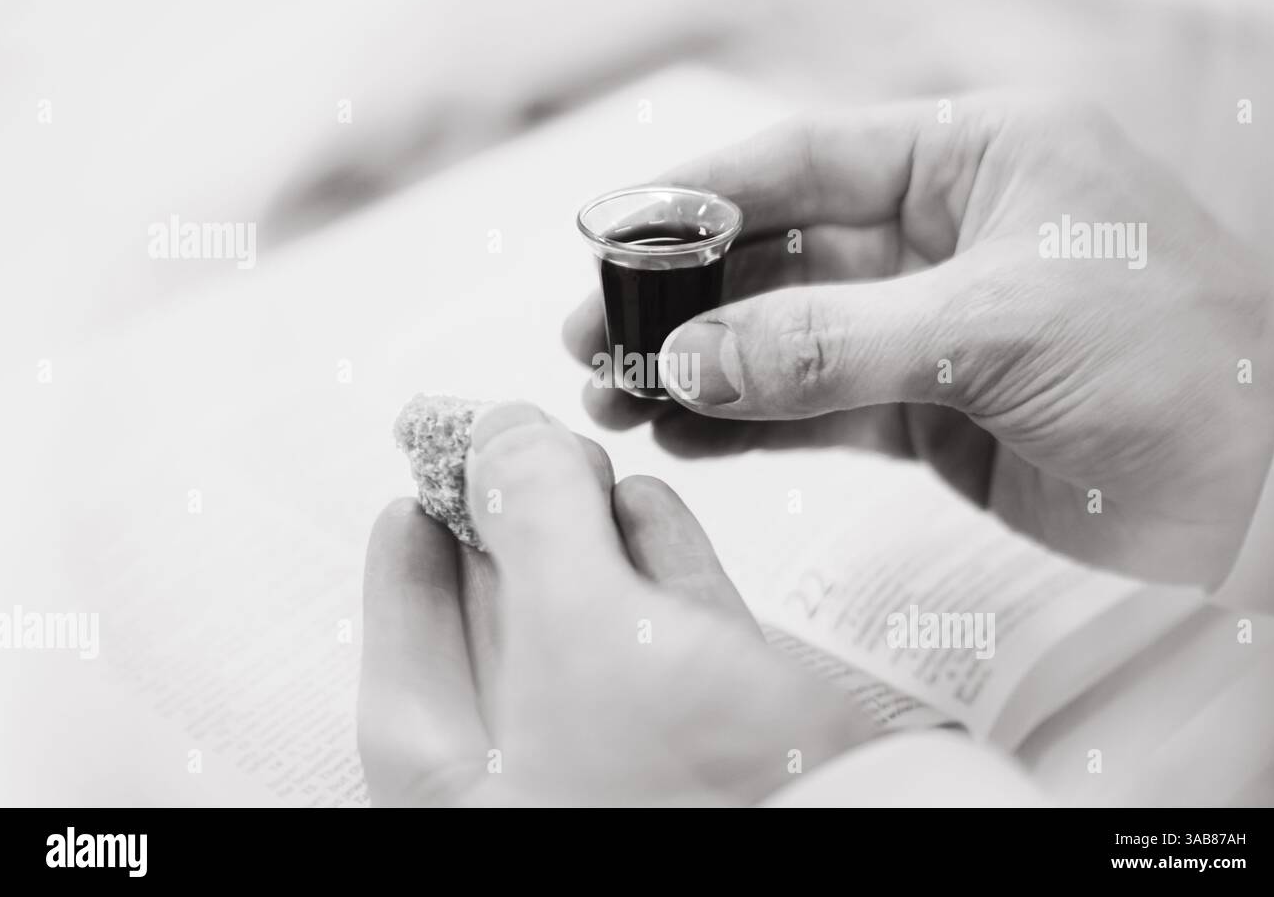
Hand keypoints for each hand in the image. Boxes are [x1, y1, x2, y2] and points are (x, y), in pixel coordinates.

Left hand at [358, 402, 875, 805]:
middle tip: (513, 452)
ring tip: (579, 464)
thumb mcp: (584, 633)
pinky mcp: (712, 750)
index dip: (411, 560)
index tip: (415, 490)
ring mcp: (628, 767)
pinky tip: (647, 509)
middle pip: (505, 632)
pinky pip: (669, 645)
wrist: (864, 838)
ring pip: (591, 630)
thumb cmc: (689, 800)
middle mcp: (539, 783)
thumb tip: (501, 435)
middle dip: (513, 528)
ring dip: (587, 536)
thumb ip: (532, 518)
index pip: (410, 659)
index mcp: (464, 789)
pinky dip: (658, 570)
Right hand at [565, 95, 1273, 587]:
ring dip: (703, 368)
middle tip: (598, 337)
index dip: (698, 197)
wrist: (1265, 493)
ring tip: (620, 399)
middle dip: (686, 298)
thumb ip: (832, 345)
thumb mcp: (998, 327)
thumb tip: (693, 361)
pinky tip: (687, 438)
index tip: (611, 237)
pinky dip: (750, 424)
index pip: (804, 160)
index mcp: (976, 156)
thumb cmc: (1184, 363)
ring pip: (786, 338)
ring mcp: (930, 325)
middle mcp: (945, 231)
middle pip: (779, 253)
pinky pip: (816, 408)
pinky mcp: (929, 410)